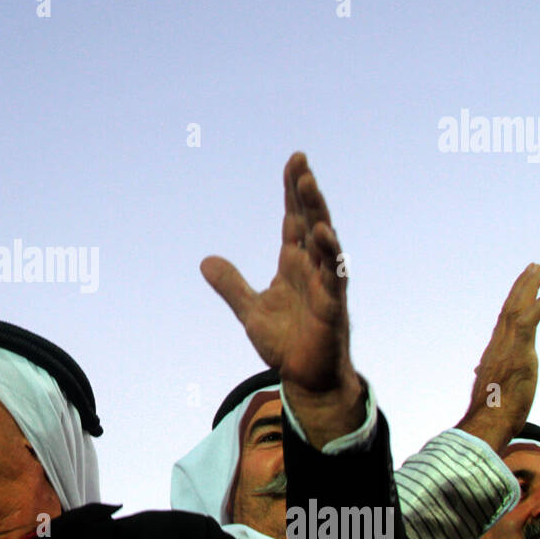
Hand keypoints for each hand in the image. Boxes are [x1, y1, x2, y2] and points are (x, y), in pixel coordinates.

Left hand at [202, 153, 361, 445]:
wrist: (305, 378)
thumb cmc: (286, 343)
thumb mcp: (251, 310)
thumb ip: (231, 285)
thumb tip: (206, 261)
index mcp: (295, 264)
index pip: (293, 220)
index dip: (292, 192)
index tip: (293, 162)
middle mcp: (313, 268)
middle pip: (310, 220)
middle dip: (305, 191)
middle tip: (299, 161)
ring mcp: (325, 284)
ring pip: (324, 240)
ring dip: (317, 212)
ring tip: (309, 184)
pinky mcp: (332, 306)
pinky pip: (333, 275)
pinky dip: (330, 254)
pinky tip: (324, 233)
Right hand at [457, 263, 539, 452]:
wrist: (488, 422)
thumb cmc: (492, 411)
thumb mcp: (491, 388)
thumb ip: (489, 375)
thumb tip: (480, 371)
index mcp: (495, 351)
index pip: (505, 320)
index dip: (514, 301)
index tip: (523, 287)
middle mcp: (499, 344)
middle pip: (510, 307)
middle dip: (522, 286)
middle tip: (533, 267)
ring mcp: (508, 347)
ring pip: (517, 309)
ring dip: (528, 287)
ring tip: (538, 269)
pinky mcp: (519, 353)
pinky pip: (528, 323)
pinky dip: (538, 307)